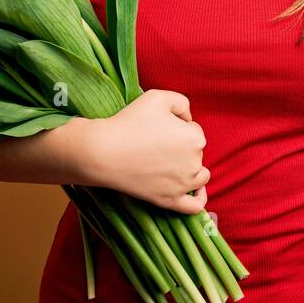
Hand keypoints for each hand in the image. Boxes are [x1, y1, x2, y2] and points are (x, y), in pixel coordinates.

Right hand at [77, 88, 210, 214]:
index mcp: (195, 137)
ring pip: (200, 176)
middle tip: (155, 143)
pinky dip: (199, 198)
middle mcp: (194, 162)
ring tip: (171, 163)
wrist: (104, 151)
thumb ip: (181, 102)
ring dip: (191, 168)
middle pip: (196, 152)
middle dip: (181, 146)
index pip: (194, 130)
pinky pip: (194, 206)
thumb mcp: (158, 96)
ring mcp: (183, 185)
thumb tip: (188, 119)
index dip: (176, 125)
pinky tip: (195, 191)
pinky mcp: (170, 200)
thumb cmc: (129, 122)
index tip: (157, 127)